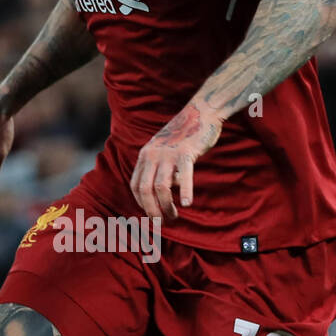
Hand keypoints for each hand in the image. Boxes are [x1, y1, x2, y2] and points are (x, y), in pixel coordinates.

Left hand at [129, 103, 221, 220]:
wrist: (200, 113)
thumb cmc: (184, 135)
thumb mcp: (163, 149)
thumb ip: (159, 168)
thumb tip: (162, 193)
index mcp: (145, 154)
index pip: (135, 185)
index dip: (141, 203)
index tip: (151, 213)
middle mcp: (153, 154)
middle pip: (145, 190)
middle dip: (152, 210)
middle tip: (162, 223)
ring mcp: (169, 154)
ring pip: (161, 187)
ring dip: (166, 206)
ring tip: (174, 216)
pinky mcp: (186, 152)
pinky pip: (184, 176)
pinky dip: (184, 191)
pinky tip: (187, 203)